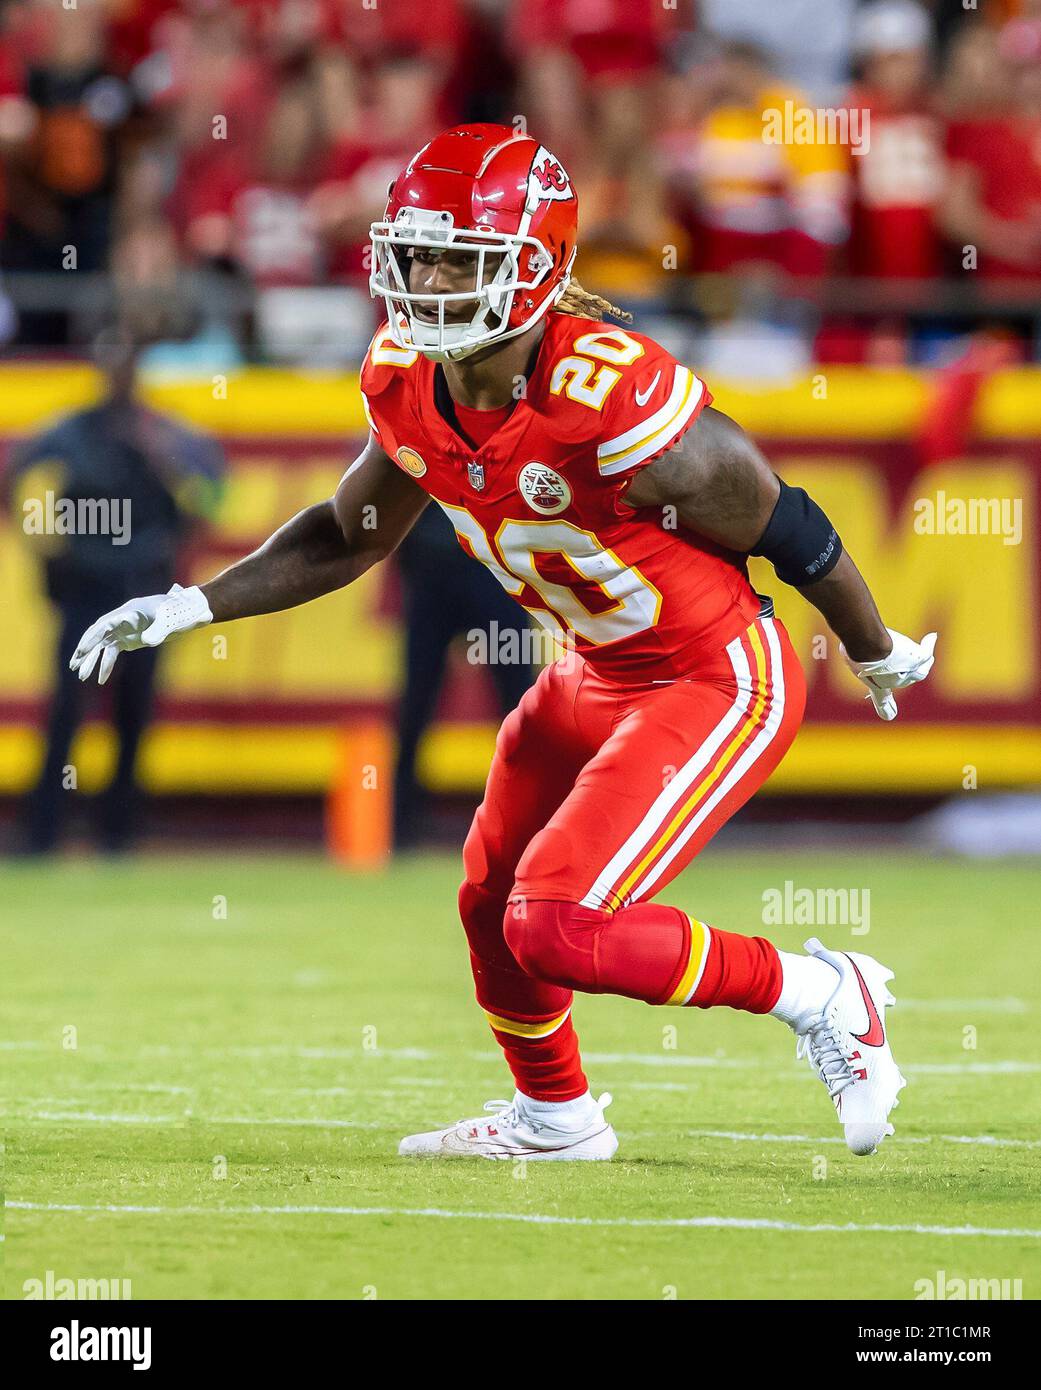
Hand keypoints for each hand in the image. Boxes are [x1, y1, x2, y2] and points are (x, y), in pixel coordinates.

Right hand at [70, 584, 212, 684]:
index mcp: (129, 613)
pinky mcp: (128, 640)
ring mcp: (124, 630)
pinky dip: (105, 665)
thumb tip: (148, 641)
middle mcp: (121, 620)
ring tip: (80, 676)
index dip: (93, 637)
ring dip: (91, 660)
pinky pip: (112, 653)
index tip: (83, 649)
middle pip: (98, 635)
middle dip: (86, 650)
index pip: (105, 625)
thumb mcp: (170, 621)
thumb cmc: (178, 613)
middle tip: (75, 665)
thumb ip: (159, 630)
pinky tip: (100, 679)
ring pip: (102, 645)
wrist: (186, 611)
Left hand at [841, 628, 937, 720]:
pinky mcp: (917, 659)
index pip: (882, 699)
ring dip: (922, 662)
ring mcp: (908, 672)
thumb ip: (855, 650)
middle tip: (909, 666)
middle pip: (904, 680)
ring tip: (925, 654)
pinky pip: (925, 653)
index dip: (887, 708)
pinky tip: (931, 637)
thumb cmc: (855, 650)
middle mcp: (894, 682)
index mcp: (876, 686)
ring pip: (919, 670)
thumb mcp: (851, 652)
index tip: (889, 717)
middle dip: (904, 673)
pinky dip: (928, 645)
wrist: (868, 646)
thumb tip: (859, 645)